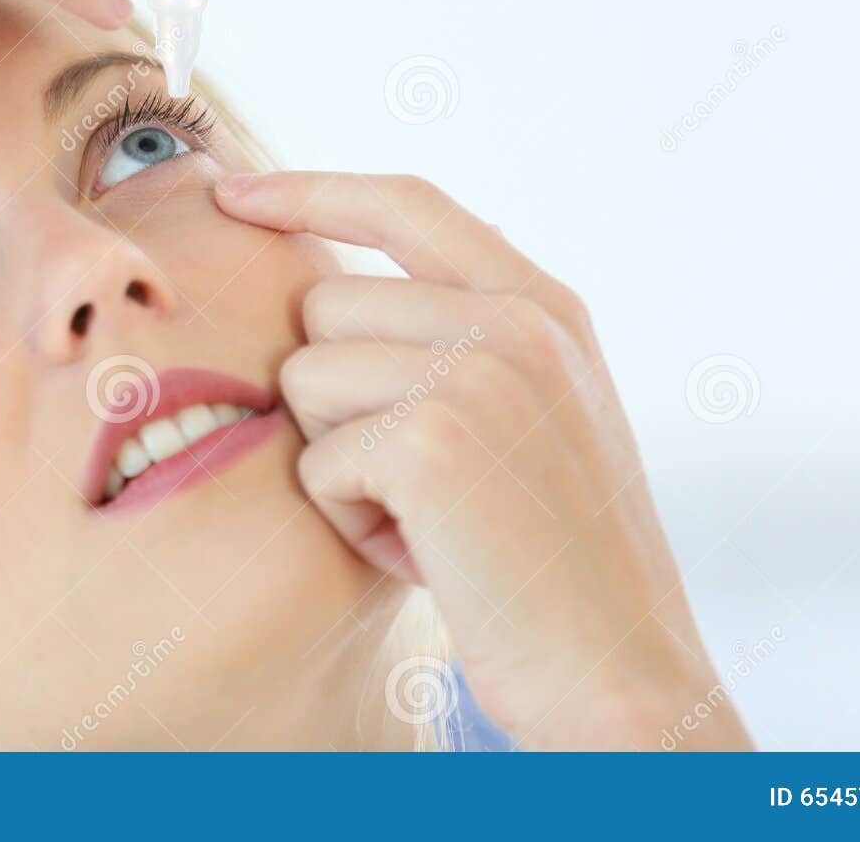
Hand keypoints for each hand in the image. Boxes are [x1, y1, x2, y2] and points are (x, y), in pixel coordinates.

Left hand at [214, 171, 751, 749]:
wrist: (620, 670)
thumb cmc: (558, 557)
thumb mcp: (538, 412)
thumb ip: (465, 336)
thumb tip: (336, 295)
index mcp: (544, 304)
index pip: (406, 203)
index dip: (311, 189)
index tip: (238, 191)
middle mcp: (515, 320)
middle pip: (326, 303)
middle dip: (335, 395)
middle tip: (414, 476)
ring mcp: (477, 371)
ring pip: (306, 377)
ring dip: (341, 461)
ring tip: (427, 516)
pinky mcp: (431, 440)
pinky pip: (315, 461)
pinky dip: (351, 521)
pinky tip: (426, 554)